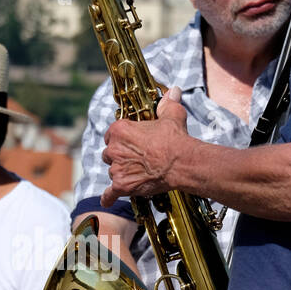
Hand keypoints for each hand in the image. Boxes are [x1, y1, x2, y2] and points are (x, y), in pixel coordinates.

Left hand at [100, 87, 188, 207]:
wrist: (182, 162)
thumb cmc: (175, 138)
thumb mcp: (171, 115)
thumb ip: (168, 103)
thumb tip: (174, 91)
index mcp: (119, 130)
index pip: (111, 135)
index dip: (120, 139)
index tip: (131, 142)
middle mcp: (114, 149)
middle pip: (109, 154)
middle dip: (120, 156)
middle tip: (137, 158)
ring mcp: (116, 169)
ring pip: (113, 172)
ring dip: (122, 173)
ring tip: (139, 173)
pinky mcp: (122, 186)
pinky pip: (109, 193)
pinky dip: (109, 197)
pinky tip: (108, 199)